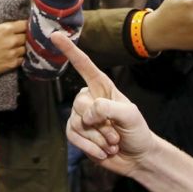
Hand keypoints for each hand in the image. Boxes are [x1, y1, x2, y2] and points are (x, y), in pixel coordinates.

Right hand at [0, 20, 26, 78]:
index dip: (23, 25)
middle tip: (17, 37)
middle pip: (26, 36)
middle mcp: (11, 40)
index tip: (21, 26)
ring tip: (14, 47)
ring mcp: (13, 53)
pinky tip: (12, 55)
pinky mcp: (12, 64)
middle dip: (23, 36)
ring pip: (25, 48)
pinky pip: (22, 59)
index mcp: (6, 28)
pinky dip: (18, 57)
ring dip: (21, 47)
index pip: (24, 24)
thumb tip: (2, 14)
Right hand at [51, 31, 156, 176]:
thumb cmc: (137, 130)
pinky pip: (73, 137)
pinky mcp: (76, 133)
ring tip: (112, 143)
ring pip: (77, 123)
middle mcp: (88, 98)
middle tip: (115, 134)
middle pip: (80, 104)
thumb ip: (108, 107)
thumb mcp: (130, 114)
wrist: (137, 157)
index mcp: (102, 86)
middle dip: (100, 124)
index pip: (83, 65)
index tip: (56, 35)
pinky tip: (103, 152)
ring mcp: (81, 116)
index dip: (69, 50)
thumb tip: (88, 112)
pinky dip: (90, 147)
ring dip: (98, 138)